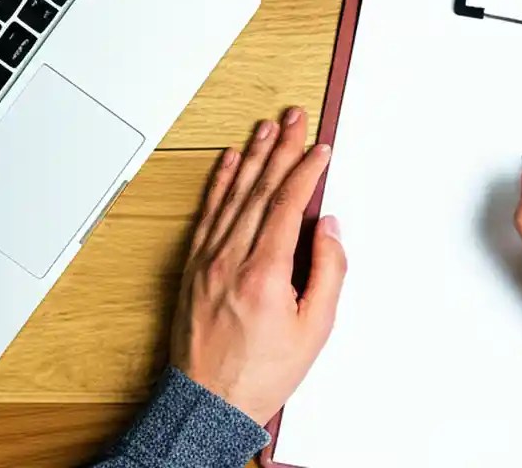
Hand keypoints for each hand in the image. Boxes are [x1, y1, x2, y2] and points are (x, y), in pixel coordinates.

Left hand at [170, 107, 346, 424]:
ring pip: (231, 195)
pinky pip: (207, 213)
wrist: (208, 403)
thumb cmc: (261, 373)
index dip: (306, 170)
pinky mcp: (192, 267)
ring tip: (265, 129)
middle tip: (293, 118)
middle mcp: (230, 259)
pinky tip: (228, 162)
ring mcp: (207, 261)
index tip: (320, 149)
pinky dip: (218, 183)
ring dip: (251, 156)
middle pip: (259, 189)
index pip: (287, 204)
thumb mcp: (315, 329)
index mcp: (264, 274)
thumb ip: (328, 272)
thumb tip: (327, 228)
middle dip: (280, 148)